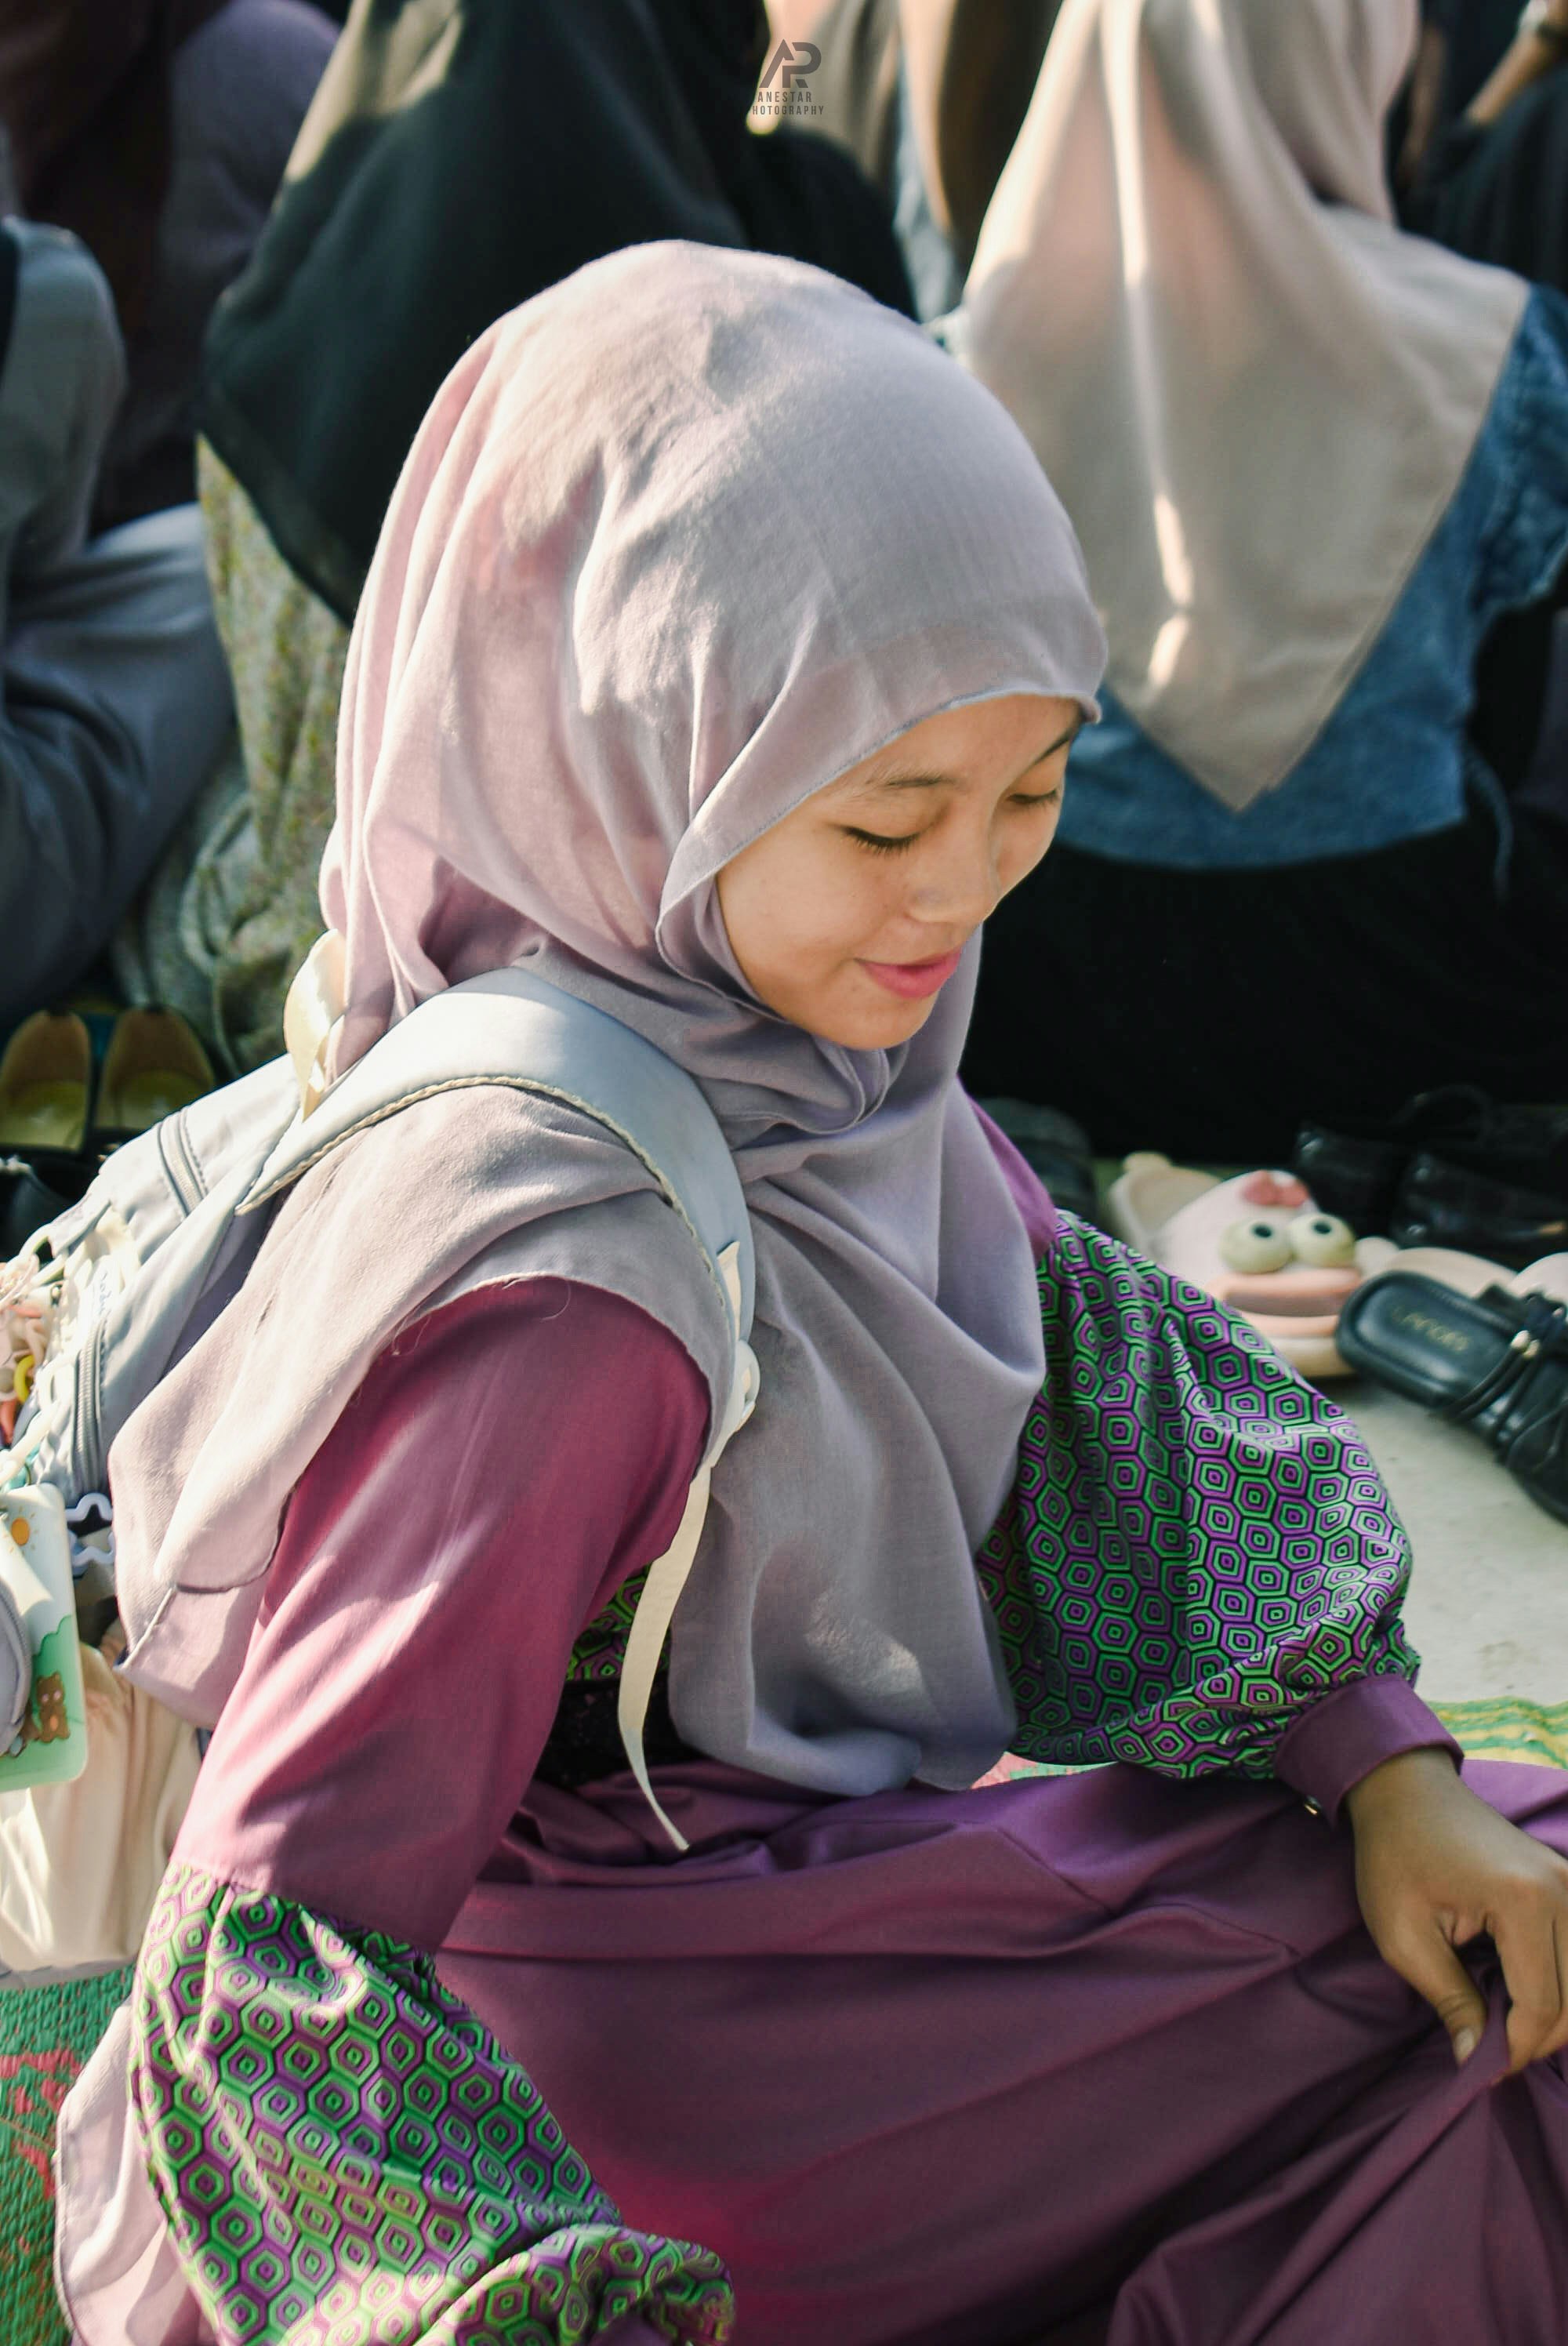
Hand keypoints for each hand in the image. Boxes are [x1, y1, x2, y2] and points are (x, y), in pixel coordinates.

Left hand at [1344, 1746, 1567, 2076]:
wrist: (1405, 1791)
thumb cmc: (1394, 1857)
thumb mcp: (1403, 1935)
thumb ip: (1449, 2000)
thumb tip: (1477, 2061)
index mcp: (1524, 1901)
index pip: (1541, 2005)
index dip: (1514, 2049)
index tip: (1480, 2068)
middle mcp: (1562, 1890)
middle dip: (1536, 2038)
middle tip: (1488, 2051)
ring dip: (1552, 2015)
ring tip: (1501, 2024)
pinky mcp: (1566, 1883)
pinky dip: (1558, 1985)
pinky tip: (1518, 1993)